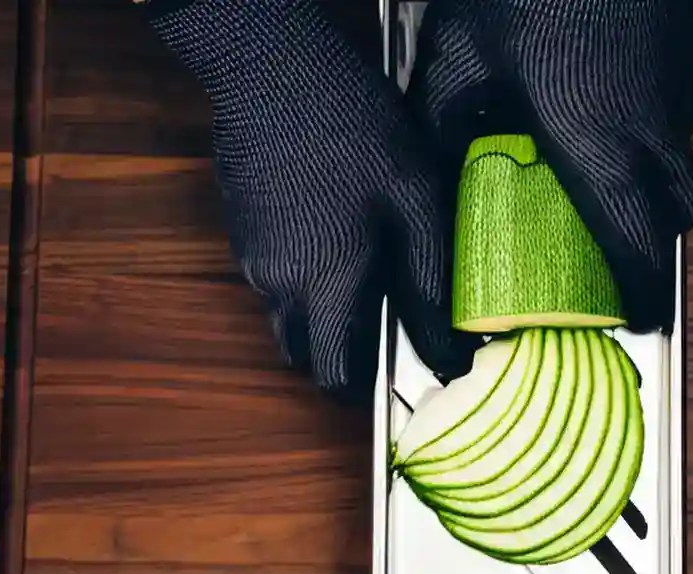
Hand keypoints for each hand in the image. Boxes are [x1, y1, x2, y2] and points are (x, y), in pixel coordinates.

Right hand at [147, 0, 473, 401]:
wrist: (272, 67)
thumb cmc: (354, 127)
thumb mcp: (415, 198)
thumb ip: (430, 280)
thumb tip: (450, 349)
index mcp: (324, 284)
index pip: (333, 376)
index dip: (364, 387)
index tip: (397, 370)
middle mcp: (276, 284)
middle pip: (304, 353)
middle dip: (342, 355)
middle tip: (385, 324)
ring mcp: (251, 257)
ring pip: (285, 316)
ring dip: (321, 315)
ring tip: (365, 271)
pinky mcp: (241, 229)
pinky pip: (271, 277)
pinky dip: (302, 279)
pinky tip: (333, 233)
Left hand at [407, 0, 692, 331]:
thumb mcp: (456, 61)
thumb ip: (452, 123)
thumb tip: (440, 164)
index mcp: (598, 141)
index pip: (637, 240)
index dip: (642, 288)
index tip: (640, 314)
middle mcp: (653, 117)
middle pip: (686, 204)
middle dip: (662, 233)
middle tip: (625, 239)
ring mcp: (680, 72)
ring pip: (684, 141)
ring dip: (656, 161)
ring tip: (609, 149)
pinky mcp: (689, 30)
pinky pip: (683, 82)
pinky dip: (658, 98)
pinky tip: (615, 76)